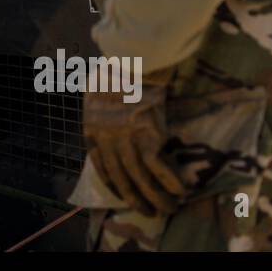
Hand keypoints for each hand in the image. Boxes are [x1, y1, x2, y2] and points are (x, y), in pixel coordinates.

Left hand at [82, 68, 185, 215]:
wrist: (134, 58)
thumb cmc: (118, 69)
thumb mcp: (97, 91)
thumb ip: (102, 110)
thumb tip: (111, 120)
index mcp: (92, 128)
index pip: (100, 166)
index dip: (113, 184)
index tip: (123, 194)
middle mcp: (106, 138)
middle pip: (121, 177)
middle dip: (135, 199)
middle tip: (148, 212)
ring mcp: (126, 139)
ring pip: (140, 178)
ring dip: (156, 197)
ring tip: (168, 209)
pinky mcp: (147, 135)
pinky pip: (158, 167)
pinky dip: (169, 181)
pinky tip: (180, 191)